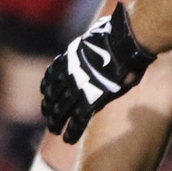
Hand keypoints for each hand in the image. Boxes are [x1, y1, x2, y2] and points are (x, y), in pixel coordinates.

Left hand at [41, 3, 155, 142]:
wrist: (126, 41)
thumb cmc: (121, 36)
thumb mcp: (102, 35)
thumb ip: (98, 43)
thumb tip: (106, 32)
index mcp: (71, 58)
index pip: (53, 74)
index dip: (48, 86)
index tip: (45, 93)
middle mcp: (69, 74)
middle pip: (53, 94)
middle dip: (49, 107)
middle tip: (48, 117)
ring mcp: (78, 87)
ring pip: (60, 109)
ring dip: (56, 121)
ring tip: (55, 130)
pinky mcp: (90, 99)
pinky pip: (77, 119)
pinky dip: (71, 130)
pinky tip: (68, 139)